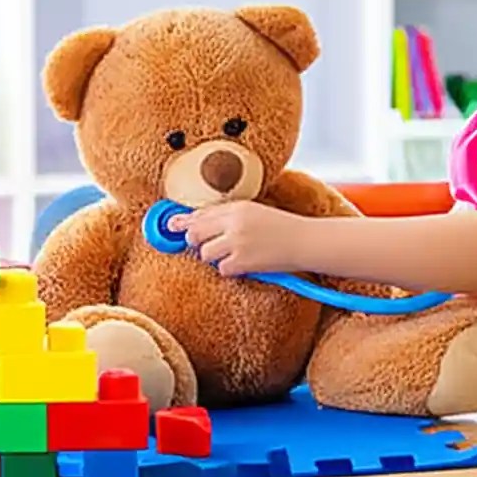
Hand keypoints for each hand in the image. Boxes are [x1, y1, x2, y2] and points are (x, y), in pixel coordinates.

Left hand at [170, 201, 309, 275]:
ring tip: (236, 254)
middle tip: (211, 245)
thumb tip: (198, 222)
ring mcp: (237, 242)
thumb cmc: (282, 228)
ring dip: (216, 258)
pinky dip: (231, 269)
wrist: (306, 242)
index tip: (171, 225)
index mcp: (237, 207)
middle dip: (198, 242)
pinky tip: (246, 264)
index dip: (184, 221)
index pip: (201, 214)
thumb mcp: (255, 213)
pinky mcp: (242, 261)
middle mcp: (234, 222)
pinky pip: (222, 269)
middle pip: (195, 234)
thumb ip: (228, 216)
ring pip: (205, 254)